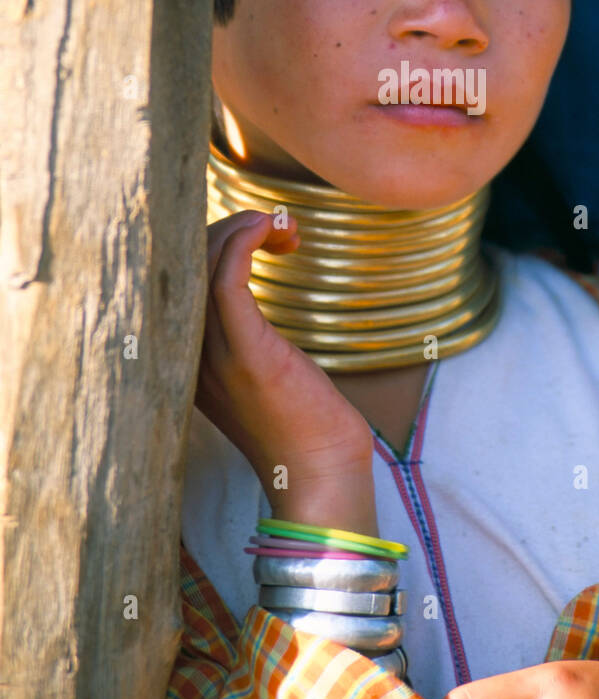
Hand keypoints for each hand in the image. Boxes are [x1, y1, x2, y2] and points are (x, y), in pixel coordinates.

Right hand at [197, 210, 377, 529]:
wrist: (321, 472)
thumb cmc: (304, 420)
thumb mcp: (263, 369)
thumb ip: (246, 334)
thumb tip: (255, 285)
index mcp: (187, 358)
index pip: (177, 282)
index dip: (209, 242)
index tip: (256, 232)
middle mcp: (189, 356)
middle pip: (183, 267)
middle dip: (227, 230)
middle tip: (277, 229)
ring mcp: (213, 356)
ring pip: (202, 267)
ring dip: (241, 229)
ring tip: (280, 225)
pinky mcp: (245, 355)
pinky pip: (225, 283)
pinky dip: (241, 242)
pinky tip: (266, 228)